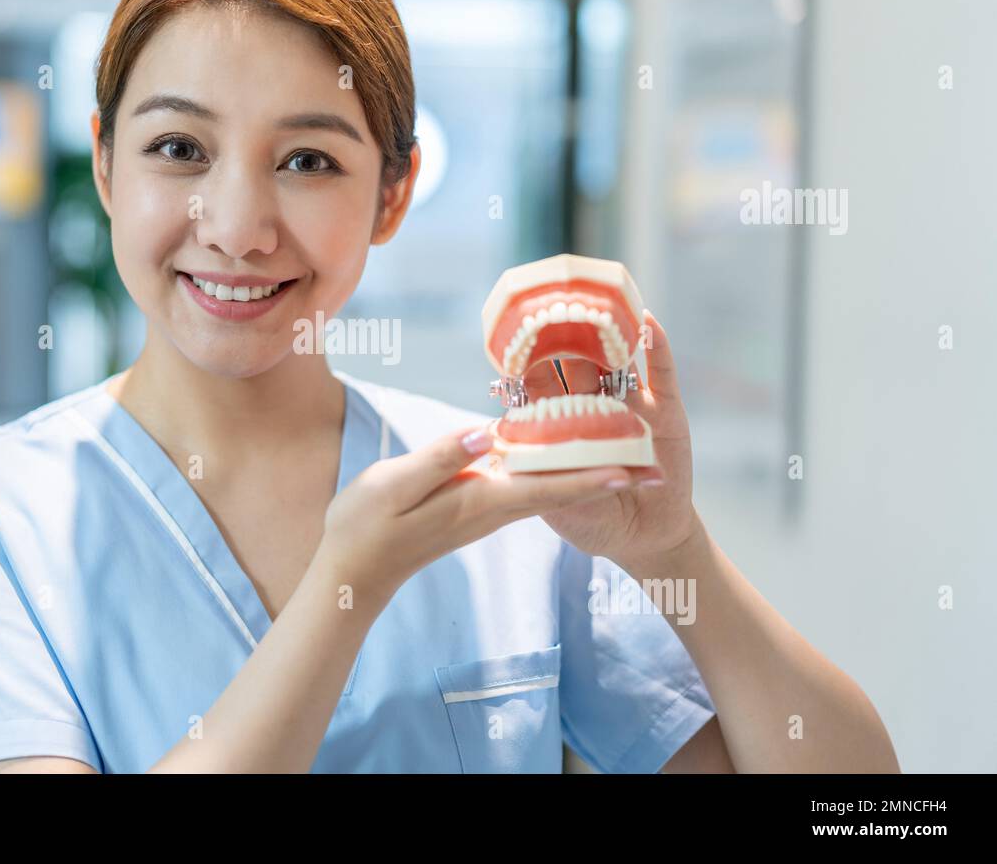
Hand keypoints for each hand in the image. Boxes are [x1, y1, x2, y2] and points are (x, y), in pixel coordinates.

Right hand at [319, 424, 638, 596]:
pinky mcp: (472, 506)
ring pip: (545, 485)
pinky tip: (556, 446)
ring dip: (582, 467)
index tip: (639, 472)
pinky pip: (523, 482)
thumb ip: (440, 458)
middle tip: (652, 456)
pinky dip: (548, 466)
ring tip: (621, 443)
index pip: (550, 488)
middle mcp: (492, 509)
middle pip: (560, 487)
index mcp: (480, 502)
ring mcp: (483, 510)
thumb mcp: (394, 486)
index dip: (594, 478)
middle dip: (604, 471)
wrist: (352, 573)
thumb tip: (486, 430)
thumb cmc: (364, 528)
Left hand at [529, 309, 699, 570]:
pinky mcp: (666, 412)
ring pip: (615, 362)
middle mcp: (593, 406)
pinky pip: (661, 374)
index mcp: (560, 425)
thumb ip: (547, 477)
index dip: (524, 367)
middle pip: (574, 364)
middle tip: (548, 309)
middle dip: (561, 338)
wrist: (646, 538)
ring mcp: (630, 405)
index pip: (538, 388)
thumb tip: (520, 455)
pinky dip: (656, 347)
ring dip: (605, 335)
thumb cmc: (592, 521)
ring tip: (594, 304)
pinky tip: (647, 320)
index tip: (507, 345)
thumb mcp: (561, 505)